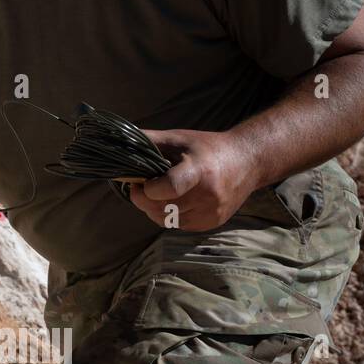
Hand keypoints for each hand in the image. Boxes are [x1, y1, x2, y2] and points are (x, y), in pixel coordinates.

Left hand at [128, 128, 257, 230]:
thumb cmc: (206, 147)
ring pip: (167, 220)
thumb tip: (116, 139)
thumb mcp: (178, 138)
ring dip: (153, 209)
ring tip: (156, 193)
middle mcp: (208, 195)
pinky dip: (168, 215)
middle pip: (162, 208)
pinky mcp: (212, 223)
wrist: (247, 162)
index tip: (141, 182)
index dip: (149, 189)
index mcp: (199, 170)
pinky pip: (178, 225)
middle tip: (140, 186)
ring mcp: (211, 212)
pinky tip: (172, 200)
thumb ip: (147, 140)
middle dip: (143, 200)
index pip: (170, 187)